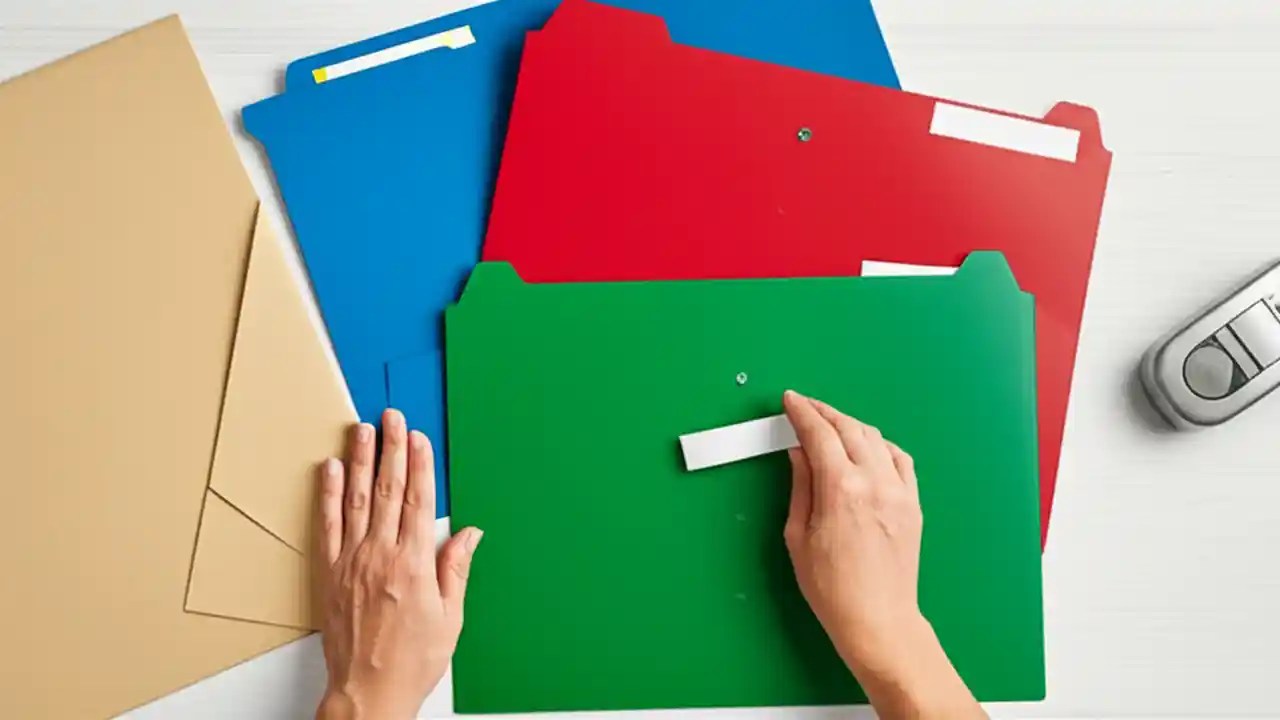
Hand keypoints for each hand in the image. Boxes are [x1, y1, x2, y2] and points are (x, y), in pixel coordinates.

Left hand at [315, 409, 482, 719]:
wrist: (370, 691)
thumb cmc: (412, 660)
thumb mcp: (450, 616)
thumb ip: (455, 568)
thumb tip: (467, 533)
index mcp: (414, 563)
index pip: (418, 500)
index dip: (419, 464)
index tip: (418, 438)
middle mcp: (380, 555)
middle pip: (387, 490)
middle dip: (391, 449)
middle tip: (391, 417)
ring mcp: (352, 562)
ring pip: (356, 499)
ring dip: (360, 460)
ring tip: (362, 430)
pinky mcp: (330, 574)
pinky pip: (327, 525)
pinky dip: (328, 495)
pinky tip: (329, 470)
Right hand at [782, 391, 982, 719]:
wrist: (878, 620)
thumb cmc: (832, 589)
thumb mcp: (799, 536)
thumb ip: (801, 486)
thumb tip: (798, 453)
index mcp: (842, 490)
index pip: (819, 434)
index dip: (802, 413)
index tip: (790, 401)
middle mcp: (875, 483)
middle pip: (849, 428)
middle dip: (825, 412)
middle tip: (806, 407)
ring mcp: (900, 492)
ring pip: (876, 438)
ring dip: (851, 425)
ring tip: (832, 425)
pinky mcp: (913, 504)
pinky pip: (900, 459)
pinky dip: (880, 445)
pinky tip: (867, 448)